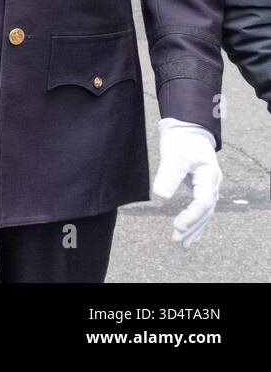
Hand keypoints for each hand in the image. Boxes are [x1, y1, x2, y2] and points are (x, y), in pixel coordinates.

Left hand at [152, 118, 220, 247]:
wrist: (187, 129)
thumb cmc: (180, 140)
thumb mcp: (173, 155)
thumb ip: (168, 174)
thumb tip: (160, 196)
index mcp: (209, 176)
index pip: (203, 202)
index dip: (191, 216)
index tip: (177, 225)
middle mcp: (213, 183)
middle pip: (206, 211)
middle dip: (192, 226)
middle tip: (178, 240)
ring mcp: (209, 186)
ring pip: (205, 212)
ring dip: (195, 228)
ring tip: (183, 243)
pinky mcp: (202, 186)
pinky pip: (203, 208)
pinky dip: (197, 221)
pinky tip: (191, 233)